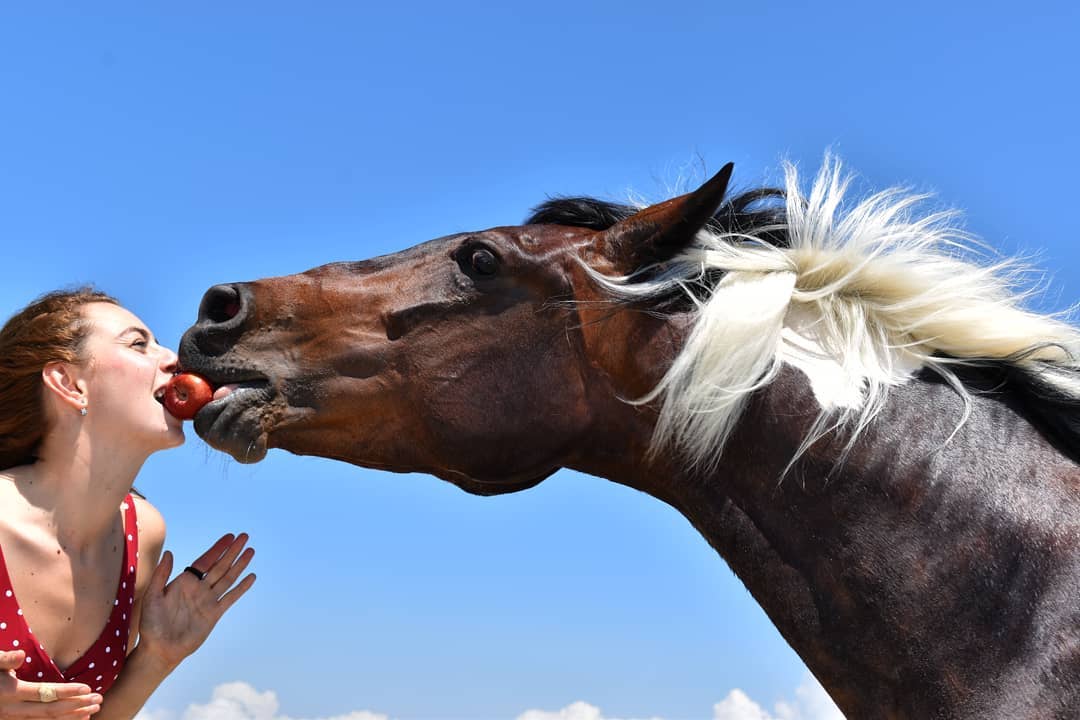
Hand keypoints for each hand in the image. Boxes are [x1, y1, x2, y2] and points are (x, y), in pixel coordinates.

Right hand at [0, 650, 102, 718]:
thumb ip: (4, 660)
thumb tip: (19, 655)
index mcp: (9, 692)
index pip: (44, 693)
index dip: (66, 692)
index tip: (88, 688)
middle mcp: (12, 709)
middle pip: (49, 711)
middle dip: (76, 706)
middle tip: (99, 700)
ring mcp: (12, 718)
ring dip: (71, 716)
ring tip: (94, 710)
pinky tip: (78, 718)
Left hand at [136, 534, 255, 668]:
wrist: (160, 649)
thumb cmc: (151, 624)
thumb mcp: (152, 597)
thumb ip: (161, 575)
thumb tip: (169, 553)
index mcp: (185, 582)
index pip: (205, 560)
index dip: (218, 548)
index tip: (230, 536)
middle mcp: (199, 588)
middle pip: (220, 565)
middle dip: (232, 551)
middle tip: (244, 536)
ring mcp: (208, 600)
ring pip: (228, 578)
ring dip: (239, 565)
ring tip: (251, 551)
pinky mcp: (215, 614)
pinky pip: (231, 597)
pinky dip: (241, 587)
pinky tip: (251, 577)